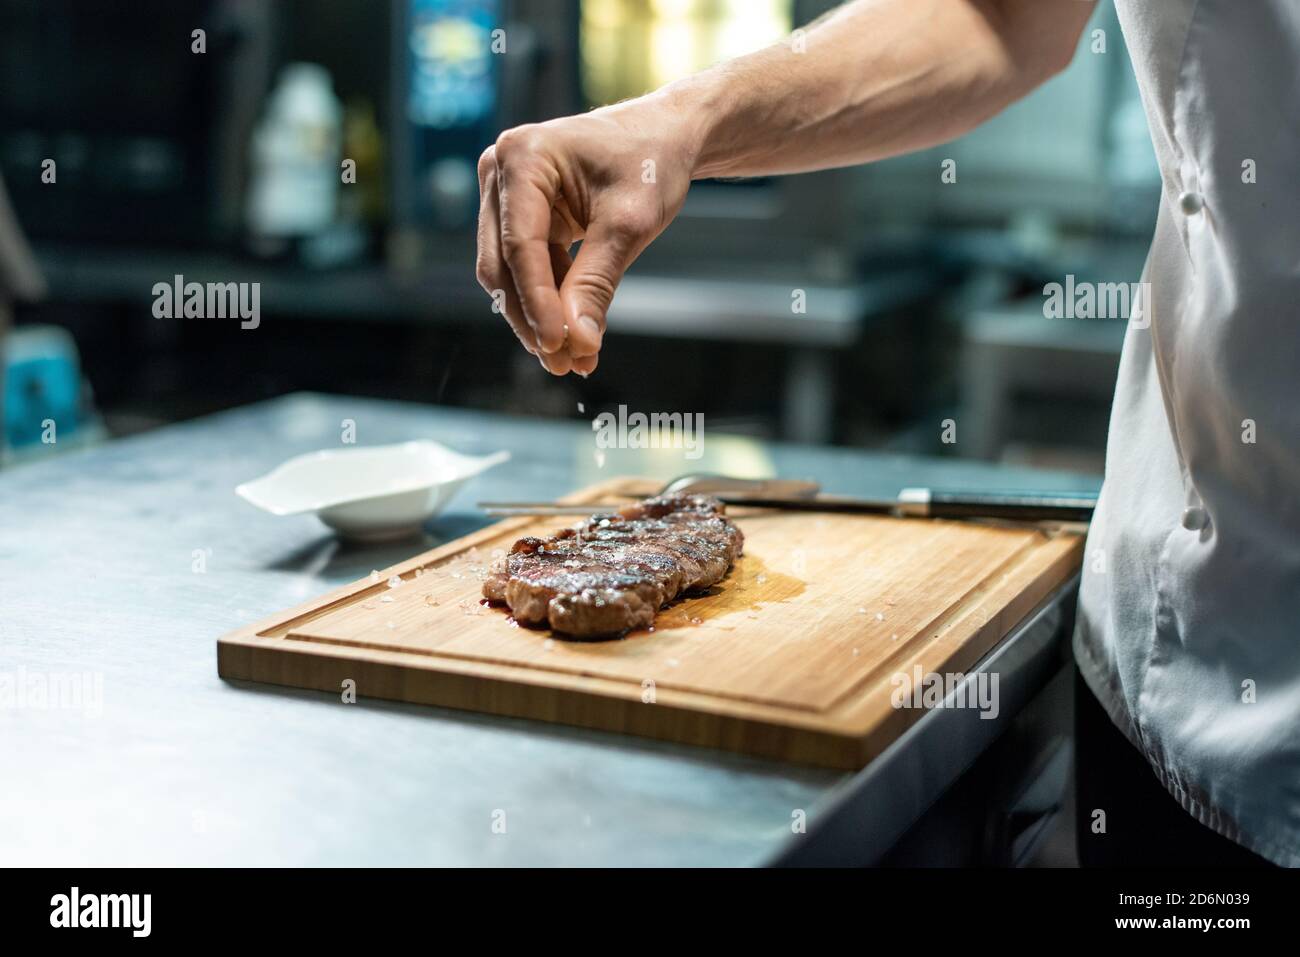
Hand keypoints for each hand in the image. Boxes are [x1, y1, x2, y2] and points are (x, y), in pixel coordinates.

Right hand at [476, 97, 695, 374]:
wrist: (664, 137)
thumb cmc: (650, 164)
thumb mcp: (630, 224)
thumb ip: (597, 282)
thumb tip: (578, 344)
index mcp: (524, 156)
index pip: (521, 244)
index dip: (537, 301)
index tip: (558, 345)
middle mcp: (500, 171)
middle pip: (503, 263)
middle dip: (534, 318)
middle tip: (565, 365)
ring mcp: (504, 193)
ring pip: (509, 272)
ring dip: (540, 318)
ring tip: (575, 359)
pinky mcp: (519, 215)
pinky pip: (527, 268)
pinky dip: (552, 302)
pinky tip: (578, 333)